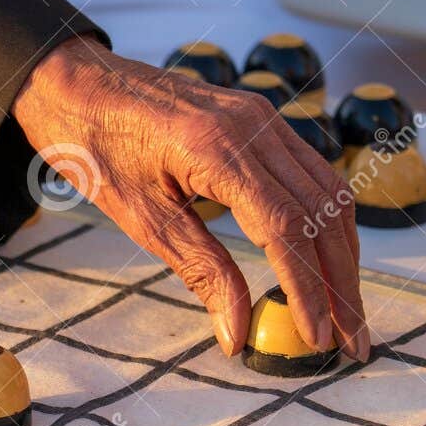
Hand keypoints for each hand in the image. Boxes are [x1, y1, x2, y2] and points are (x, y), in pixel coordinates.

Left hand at [11, 35, 367, 360]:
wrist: (75, 84)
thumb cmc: (97, 146)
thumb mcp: (142, 219)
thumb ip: (200, 271)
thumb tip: (237, 331)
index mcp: (216, 149)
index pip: (285, 228)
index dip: (307, 289)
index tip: (316, 337)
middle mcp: (254, 125)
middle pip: (323, 213)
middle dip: (342, 282)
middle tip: (351, 341)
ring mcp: (264, 117)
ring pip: (329, 193)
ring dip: (343, 256)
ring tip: (344, 312)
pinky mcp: (263, 120)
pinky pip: (312, 174)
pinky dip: (326, 222)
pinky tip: (325, 261)